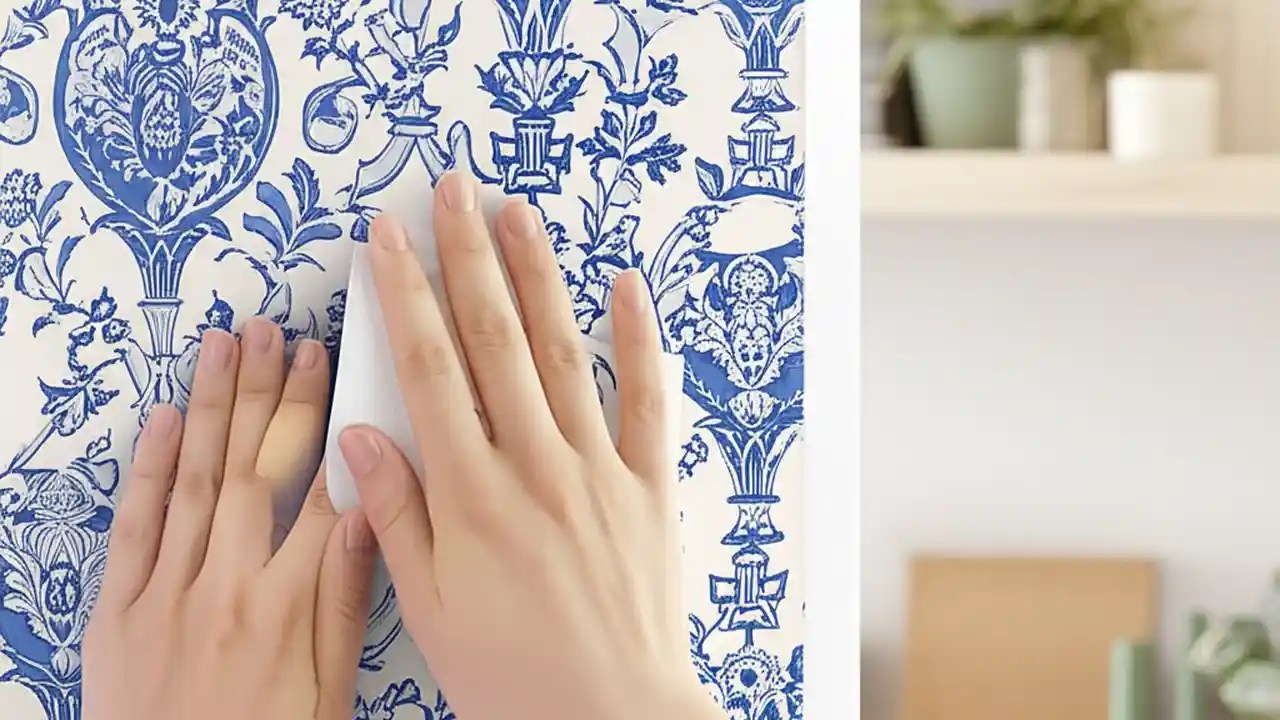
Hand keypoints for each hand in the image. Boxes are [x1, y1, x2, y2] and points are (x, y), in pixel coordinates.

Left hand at [83, 321, 375, 719]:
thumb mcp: (329, 694)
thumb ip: (344, 602)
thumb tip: (367, 517)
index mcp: (285, 607)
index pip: (316, 493)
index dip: (326, 424)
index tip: (335, 370)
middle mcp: (224, 587)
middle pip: (252, 471)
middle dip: (270, 396)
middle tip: (280, 334)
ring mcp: (165, 594)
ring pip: (193, 481)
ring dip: (213, 407)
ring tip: (226, 345)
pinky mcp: (116, 611)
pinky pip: (133, 527)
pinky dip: (146, 469)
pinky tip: (165, 417)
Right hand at [338, 172, 721, 719]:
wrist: (611, 714)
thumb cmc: (512, 673)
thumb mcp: (429, 605)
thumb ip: (395, 512)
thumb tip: (357, 435)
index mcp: (472, 493)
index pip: (428, 369)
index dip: (403, 294)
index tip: (384, 238)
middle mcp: (535, 464)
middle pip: (494, 339)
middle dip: (466, 256)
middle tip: (448, 190)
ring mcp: (599, 469)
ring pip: (563, 351)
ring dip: (537, 275)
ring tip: (517, 211)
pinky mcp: (649, 484)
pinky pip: (647, 398)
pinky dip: (637, 338)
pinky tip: (625, 285)